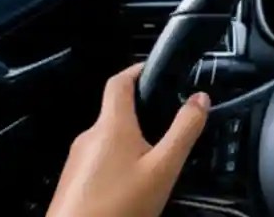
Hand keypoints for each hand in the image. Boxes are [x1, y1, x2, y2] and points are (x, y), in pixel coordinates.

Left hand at [47, 63, 209, 216]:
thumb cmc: (119, 206)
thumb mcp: (162, 169)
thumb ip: (184, 131)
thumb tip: (200, 98)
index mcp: (111, 125)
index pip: (119, 81)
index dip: (138, 69)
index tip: (155, 70)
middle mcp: (89, 136)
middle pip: (117, 113)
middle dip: (143, 117)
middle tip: (170, 129)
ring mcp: (77, 161)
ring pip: (109, 140)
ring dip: (132, 144)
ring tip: (156, 164)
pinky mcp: (72, 182)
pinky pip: (99, 162)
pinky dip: (118, 165)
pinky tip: (132, 187)